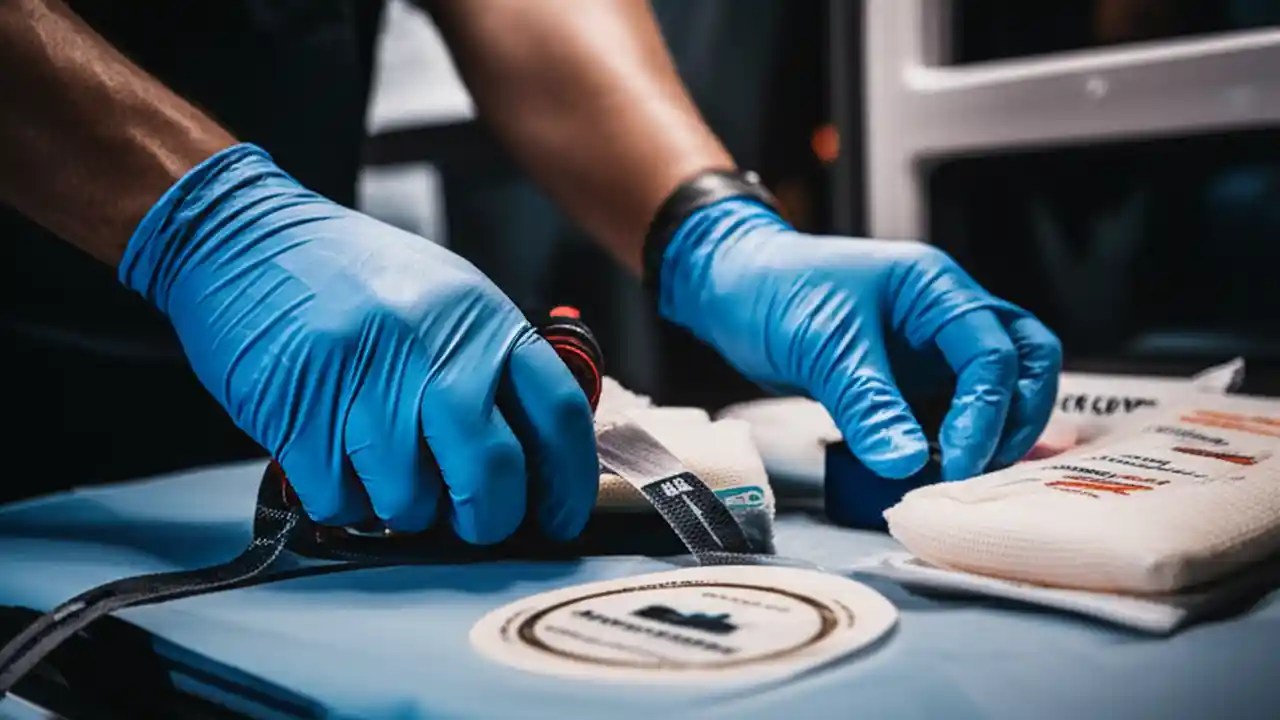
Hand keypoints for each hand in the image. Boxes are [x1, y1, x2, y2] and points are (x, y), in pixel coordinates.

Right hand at [119, 144, 597, 542]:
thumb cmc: (351, 275)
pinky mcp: (299, 413)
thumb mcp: (444, 295)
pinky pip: (343, 502)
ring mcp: (362, 381)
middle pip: (490, 474)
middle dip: (488, 519)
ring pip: (411, 501)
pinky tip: (340, 462)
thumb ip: (491, 362)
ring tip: (388, 470)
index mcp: (480, 318)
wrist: (243, 236)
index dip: (568, 480)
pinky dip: (347, 501)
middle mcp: (430, 348)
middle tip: (474, 520)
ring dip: (405, 510)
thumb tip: (533, 451)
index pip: (558, 412)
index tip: (559, 515)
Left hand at [657, 199, 1061, 480]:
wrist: (732, 288)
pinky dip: (954, 440)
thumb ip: (867, 404)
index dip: (986, 412)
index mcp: (936, 290)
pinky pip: (950, 409)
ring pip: (995, 388)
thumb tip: (904, 463)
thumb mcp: (824, 348)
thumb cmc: (776, 292)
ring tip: (963, 475)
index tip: (958, 462)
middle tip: (982, 468)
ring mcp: (930, 347)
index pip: (993, 353)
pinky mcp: (908, 377)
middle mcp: (946, 315)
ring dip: (992, 431)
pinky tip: (937, 471)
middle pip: (1023, 363)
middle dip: (1016, 418)